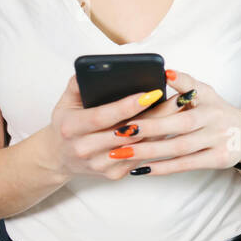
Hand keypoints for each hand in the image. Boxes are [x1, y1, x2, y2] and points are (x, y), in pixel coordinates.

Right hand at [41, 74, 173, 180]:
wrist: (60, 157)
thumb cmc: (67, 123)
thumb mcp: (65, 101)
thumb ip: (79, 83)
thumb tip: (97, 66)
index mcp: (71, 128)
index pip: (103, 117)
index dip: (127, 106)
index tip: (150, 93)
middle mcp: (84, 149)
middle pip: (127, 133)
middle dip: (155, 115)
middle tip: (178, 99)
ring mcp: (100, 164)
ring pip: (138, 147)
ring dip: (162, 129)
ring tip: (180, 110)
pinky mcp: (114, 174)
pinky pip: (141, 157)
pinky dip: (157, 142)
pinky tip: (172, 127)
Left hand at [100, 69, 240, 176]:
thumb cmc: (217, 111)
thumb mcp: (207, 92)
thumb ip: (186, 83)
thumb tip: (165, 73)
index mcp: (208, 100)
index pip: (183, 98)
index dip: (164, 98)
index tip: (135, 100)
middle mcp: (215, 119)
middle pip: (178, 125)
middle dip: (148, 129)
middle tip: (118, 132)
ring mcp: (218, 140)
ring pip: (179, 148)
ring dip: (149, 151)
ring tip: (121, 153)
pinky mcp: (219, 159)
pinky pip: (186, 165)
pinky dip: (163, 167)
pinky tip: (141, 169)